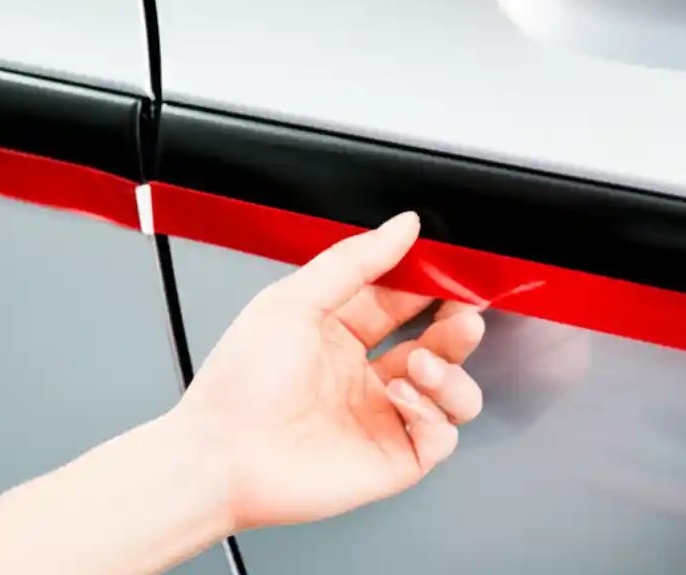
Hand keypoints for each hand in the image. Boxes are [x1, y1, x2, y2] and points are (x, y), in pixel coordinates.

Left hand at [170, 212, 485, 530]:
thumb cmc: (240, 383)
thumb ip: (355, 259)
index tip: (454, 270)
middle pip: (440, 345)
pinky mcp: (394, 460)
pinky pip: (442, 435)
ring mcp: (384, 418)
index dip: (433, 286)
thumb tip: (403, 226)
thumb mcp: (294, 300)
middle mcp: (367, 377)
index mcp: (341, 334)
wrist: (221, 456)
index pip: (404, 302)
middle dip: (459, 327)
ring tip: (422, 362)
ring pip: (453, 391)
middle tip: (464, 313)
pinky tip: (402, 398)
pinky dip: (433, 413)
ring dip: (450, 372)